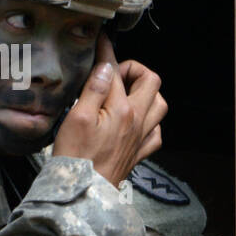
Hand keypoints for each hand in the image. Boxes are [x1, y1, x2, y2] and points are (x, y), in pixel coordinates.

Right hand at [52, 35, 165, 185]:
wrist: (83, 194)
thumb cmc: (76, 158)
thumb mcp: (77, 118)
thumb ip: (94, 89)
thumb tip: (106, 66)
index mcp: (122, 110)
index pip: (116, 71)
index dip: (107, 52)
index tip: (100, 42)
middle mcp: (138, 122)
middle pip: (151, 81)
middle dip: (134, 70)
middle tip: (113, 74)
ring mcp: (141, 138)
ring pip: (159, 105)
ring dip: (146, 93)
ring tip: (126, 94)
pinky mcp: (138, 153)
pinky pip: (156, 131)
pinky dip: (150, 121)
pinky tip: (134, 122)